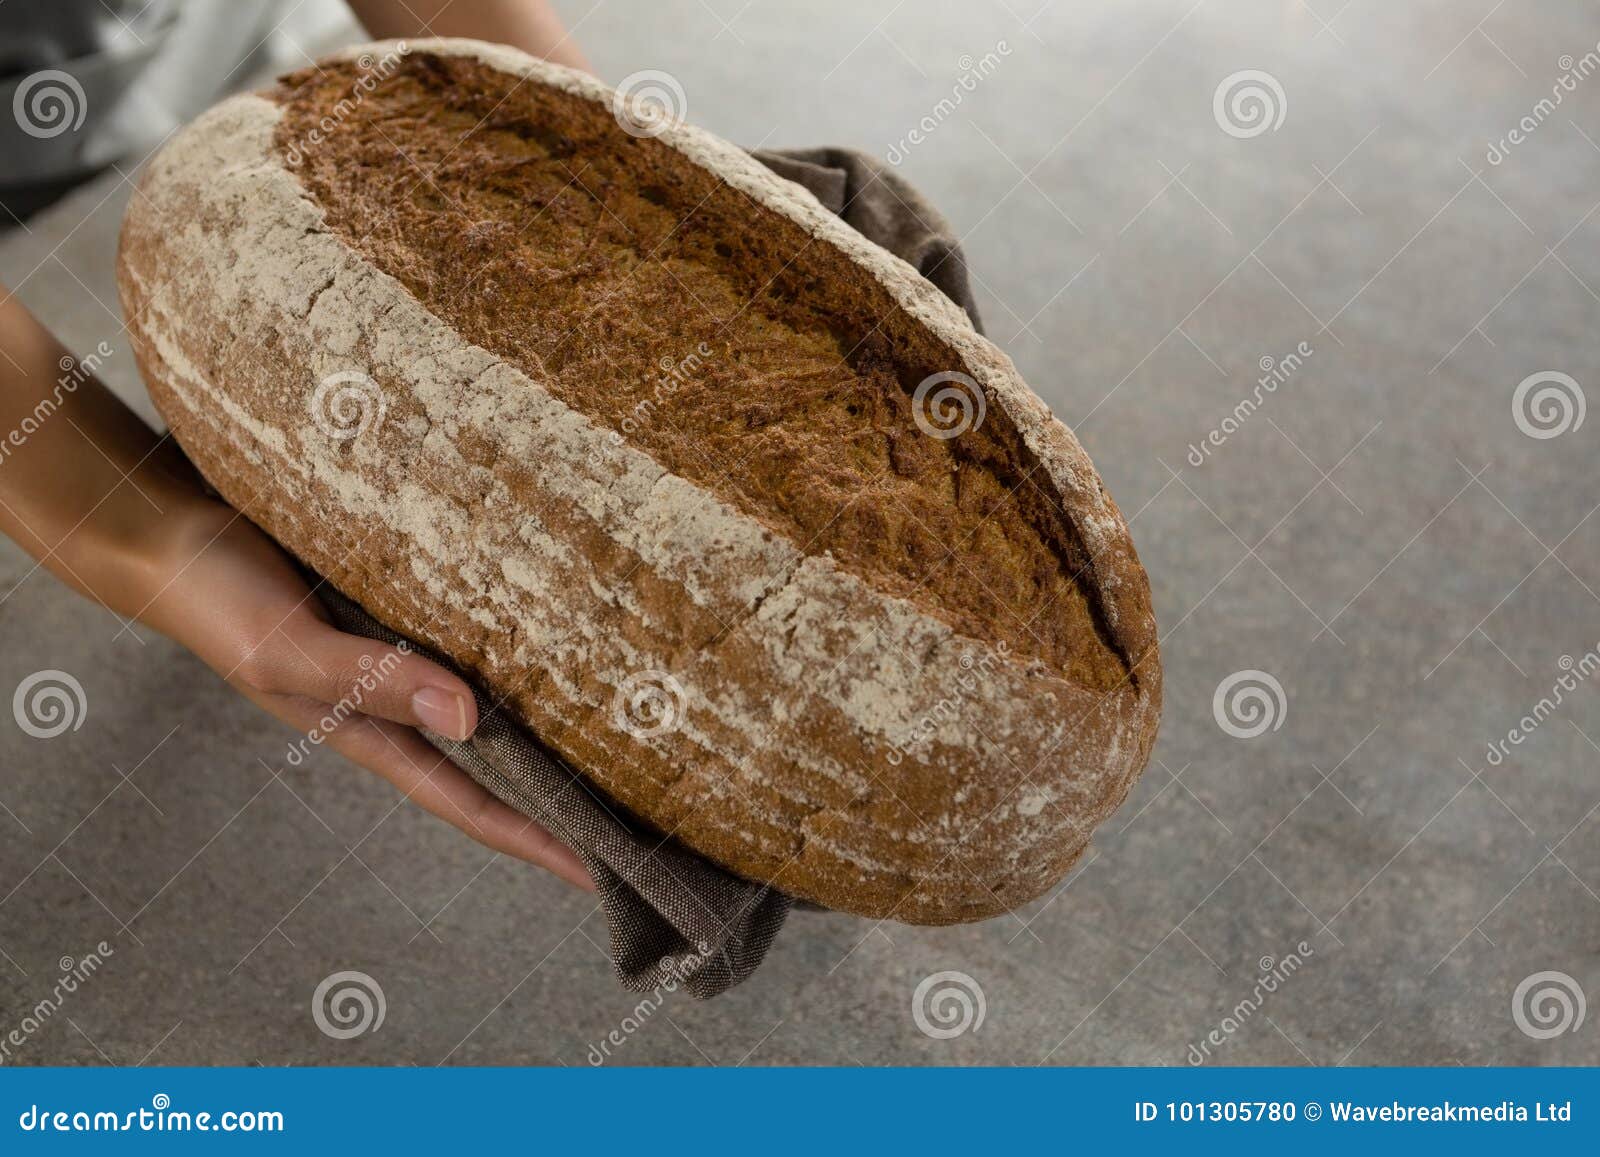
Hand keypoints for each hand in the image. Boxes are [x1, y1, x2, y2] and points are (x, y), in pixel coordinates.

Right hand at [141, 502, 594, 891]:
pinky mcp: (404, 606)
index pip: (473, 803)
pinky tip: (565, 640)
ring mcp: (403, 658)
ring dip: (553, 727)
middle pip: (495, 765)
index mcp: (369, 734)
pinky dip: (520, 651)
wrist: (171, 533)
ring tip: (628, 739)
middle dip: (563, 797)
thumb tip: (471, 719)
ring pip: (493, 705)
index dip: (538, 842)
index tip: (606, 875)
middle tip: (645, 816)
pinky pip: (476, 640)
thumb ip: (371, 682)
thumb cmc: (218, 601)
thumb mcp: (286, 650)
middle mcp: (398, 704)